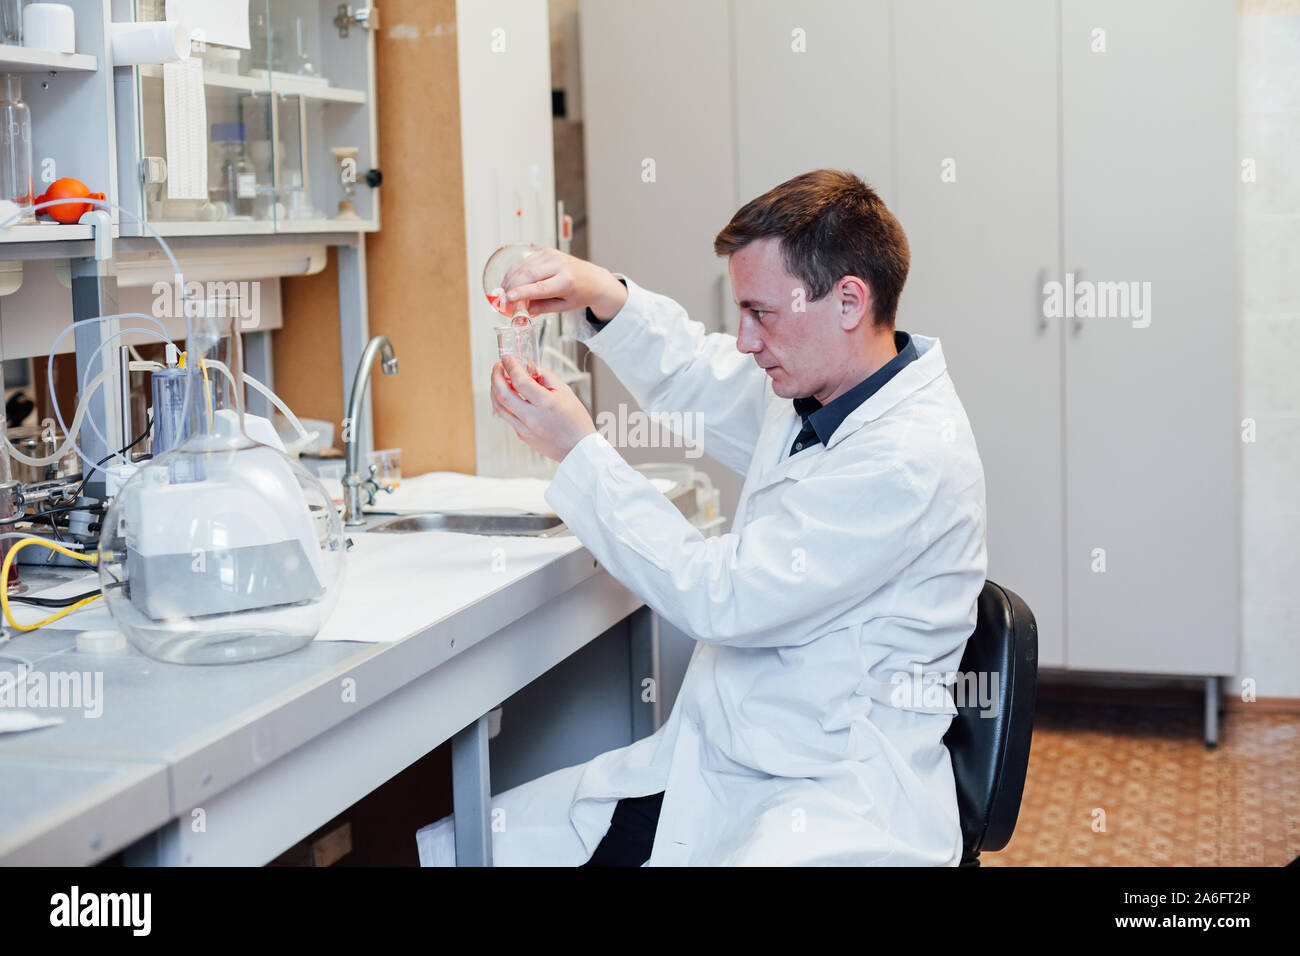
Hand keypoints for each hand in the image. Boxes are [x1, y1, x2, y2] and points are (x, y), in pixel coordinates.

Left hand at [490, 356, 597, 461]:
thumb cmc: (576, 422)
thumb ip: (546, 377)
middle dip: (496, 376)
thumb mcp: (566, 392)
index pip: (521, 381)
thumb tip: (529, 367)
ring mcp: (525, 428)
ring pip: (499, 407)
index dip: (511, 366)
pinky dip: (504, 402)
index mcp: (546, 404)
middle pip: (502, 394)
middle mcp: (533, 417)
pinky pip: (507, 416)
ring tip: (499, 379)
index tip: (508, 358)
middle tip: (498, 367)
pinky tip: (509, 395)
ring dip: (495, 390)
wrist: (578, 448)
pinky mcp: (521, 435)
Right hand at [501, 248, 628, 319]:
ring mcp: (553, 256)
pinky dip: (515, 271)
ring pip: (524, 266)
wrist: (594, 279)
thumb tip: (522, 310)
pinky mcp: (547, 251)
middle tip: (503, 299)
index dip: (521, 293)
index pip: (539, 287)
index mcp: (566, 282)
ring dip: (511, 279)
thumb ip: (542, 308)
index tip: (508, 298)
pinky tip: (510, 280)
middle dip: (512, 287)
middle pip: (528, 274)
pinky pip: (526, 261)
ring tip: (505, 292)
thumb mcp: (563, 307)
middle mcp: (560, 265)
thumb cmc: (580, 294)